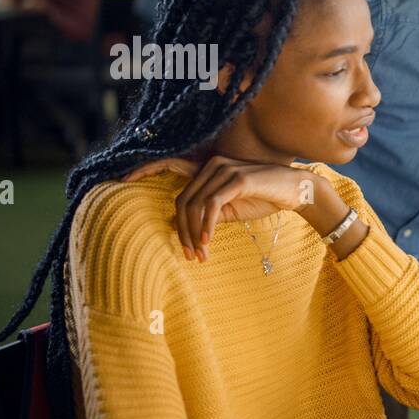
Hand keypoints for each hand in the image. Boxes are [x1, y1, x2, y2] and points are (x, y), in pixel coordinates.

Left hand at [123, 155, 323, 261]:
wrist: (296, 192)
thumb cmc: (264, 199)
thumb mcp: (231, 208)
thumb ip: (207, 213)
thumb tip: (181, 226)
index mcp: (208, 167)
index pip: (169, 165)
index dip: (144, 170)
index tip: (122, 181)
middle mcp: (212, 164)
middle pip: (181, 199)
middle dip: (181, 230)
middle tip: (188, 254)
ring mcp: (224, 170)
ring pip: (194, 204)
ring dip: (194, 233)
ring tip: (200, 254)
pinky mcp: (237, 179)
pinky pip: (211, 205)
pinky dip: (207, 225)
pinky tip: (208, 241)